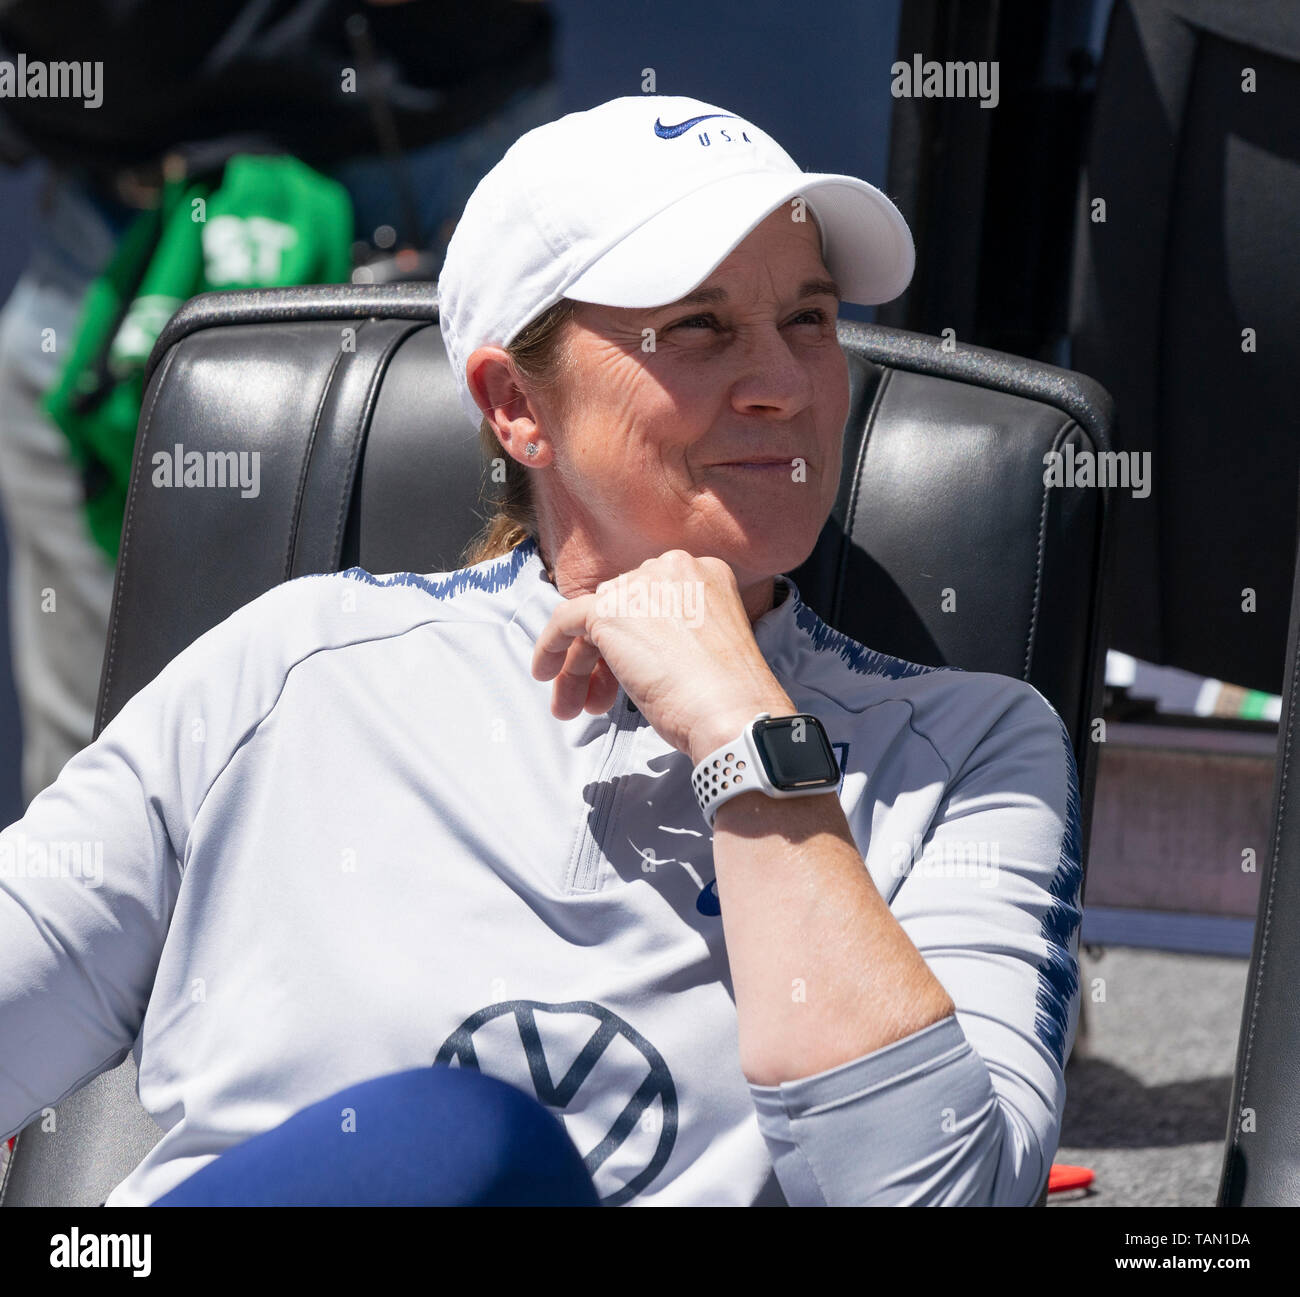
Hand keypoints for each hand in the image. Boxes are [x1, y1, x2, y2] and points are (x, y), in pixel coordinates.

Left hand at [529, 550, 794, 759]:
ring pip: (594, 618)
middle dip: (604, 657)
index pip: (651, 601)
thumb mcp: (708, 647)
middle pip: (621, 609)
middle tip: (598, 700)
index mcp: (705, 573)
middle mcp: (672, 568)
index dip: (634, 641)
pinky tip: (546, 674)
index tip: (627, 678)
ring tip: (574, 708)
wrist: (732, 713)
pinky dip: (551, 646)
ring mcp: (640, 586)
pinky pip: (566, 620)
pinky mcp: (610, 609)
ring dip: (580, 665)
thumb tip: (635, 652)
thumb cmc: (729, 698)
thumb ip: (674, 632)